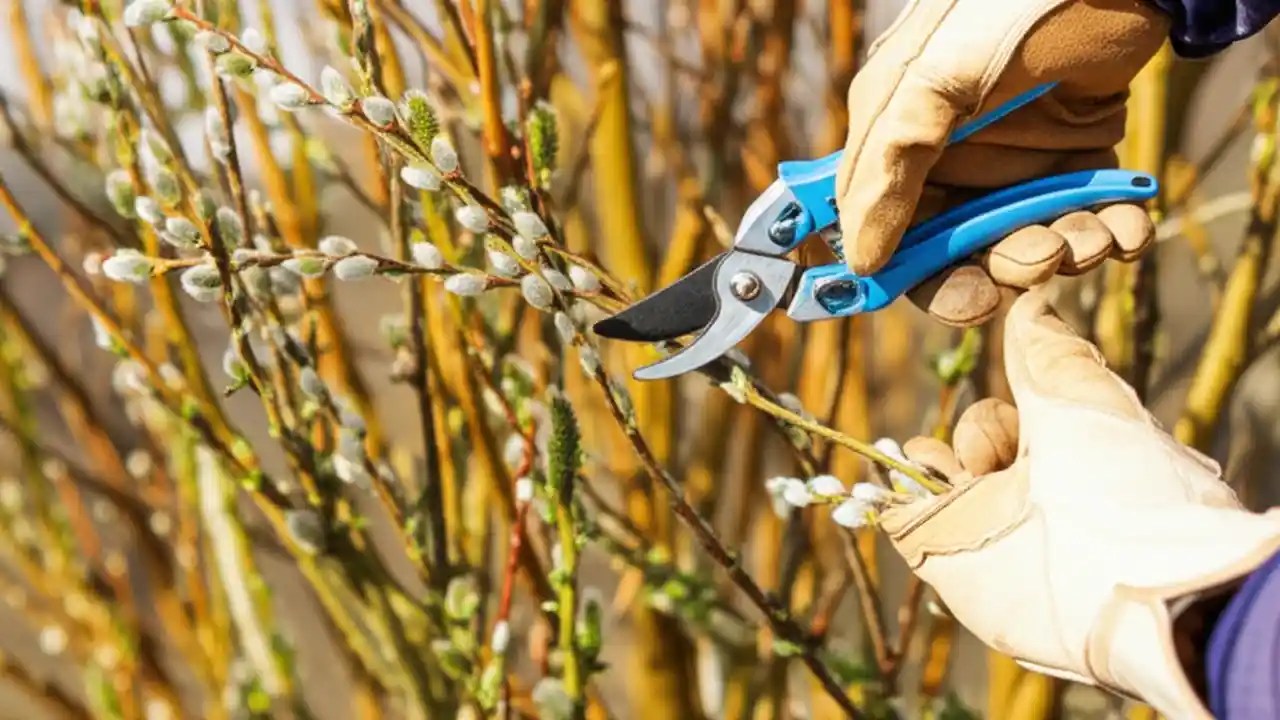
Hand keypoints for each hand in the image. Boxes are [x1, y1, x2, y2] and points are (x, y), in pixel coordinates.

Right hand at [836, 0, 1166, 325]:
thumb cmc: (1002, 5)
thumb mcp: (927, 82)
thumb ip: (889, 169)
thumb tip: (861, 262)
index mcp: (896, 144)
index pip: (887, 235)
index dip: (921, 279)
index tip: (967, 302)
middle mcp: (949, 162)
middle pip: (961, 253)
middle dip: (1004, 268)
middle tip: (1039, 258)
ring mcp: (1012, 162)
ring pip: (1029, 241)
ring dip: (1065, 249)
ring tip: (1093, 232)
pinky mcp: (1076, 155)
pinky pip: (1089, 216)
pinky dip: (1113, 231)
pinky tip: (1127, 225)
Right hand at [877, 291, 1279, 717]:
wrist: (1116, 584)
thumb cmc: (1121, 483)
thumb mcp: (1087, 399)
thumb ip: (1048, 353)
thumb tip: (1032, 295)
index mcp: (1070, 453)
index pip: (1022, 414)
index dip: (1012, 402)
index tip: (1008, 380)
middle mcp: (1028, 491)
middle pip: (977, 438)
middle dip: (980, 432)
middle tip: (1001, 456)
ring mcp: (982, 525)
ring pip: (935, 474)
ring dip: (934, 459)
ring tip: (972, 476)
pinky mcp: (940, 555)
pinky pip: (896, 513)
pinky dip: (881, 487)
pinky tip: (892, 473)